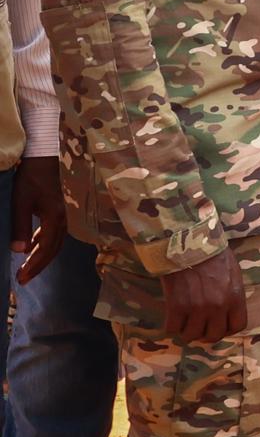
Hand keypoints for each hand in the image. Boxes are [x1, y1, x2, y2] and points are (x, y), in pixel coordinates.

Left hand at [11, 153, 62, 282]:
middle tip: (23, 279)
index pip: (45, 250)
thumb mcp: (21, 201)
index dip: (34, 265)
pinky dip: (43, 244)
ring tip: (27, 267)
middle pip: (53, 250)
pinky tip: (32, 246)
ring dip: (41, 257)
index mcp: (55, 219)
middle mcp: (64, 221)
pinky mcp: (61, 212)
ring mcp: (65, 217)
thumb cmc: (31, 178)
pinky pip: (54, 235)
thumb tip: (18, 251)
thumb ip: (20, 226)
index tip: (21, 278)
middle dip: (38, 266)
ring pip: (55, 244)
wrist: (46, 157)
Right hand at [162, 247, 247, 341]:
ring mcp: (197, 308)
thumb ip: (233, 293)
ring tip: (185, 324)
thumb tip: (229, 309)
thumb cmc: (213, 255)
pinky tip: (173, 318)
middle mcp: (218, 307)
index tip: (219, 326)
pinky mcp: (177, 306)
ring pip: (192, 335)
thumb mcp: (233, 273)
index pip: (237, 326)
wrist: (188, 243)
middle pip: (214, 335)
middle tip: (199, 328)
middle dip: (206, 334)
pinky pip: (173, 328)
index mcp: (235, 298)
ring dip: (187, 332)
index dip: (227, 329)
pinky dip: (172, 326)